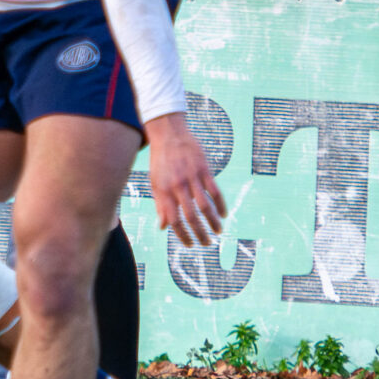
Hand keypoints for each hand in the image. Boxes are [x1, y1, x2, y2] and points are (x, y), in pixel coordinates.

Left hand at [143, 114, 226, 248]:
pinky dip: (221, 205)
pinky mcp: (204, 170)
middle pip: (190, 216)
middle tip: (207, 243)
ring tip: (218, 232)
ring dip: (213, 221)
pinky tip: (224, 214)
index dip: (182, 234)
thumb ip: (160, 205)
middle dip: (199, 233)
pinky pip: (215, 191)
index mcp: (163, 191)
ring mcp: (191, 177)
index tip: (190, 244)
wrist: (168, 134)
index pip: (173, 219)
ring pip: (205, 205)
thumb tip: (162, 228)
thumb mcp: (155, 183)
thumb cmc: (161, 161)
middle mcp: (177, 186)